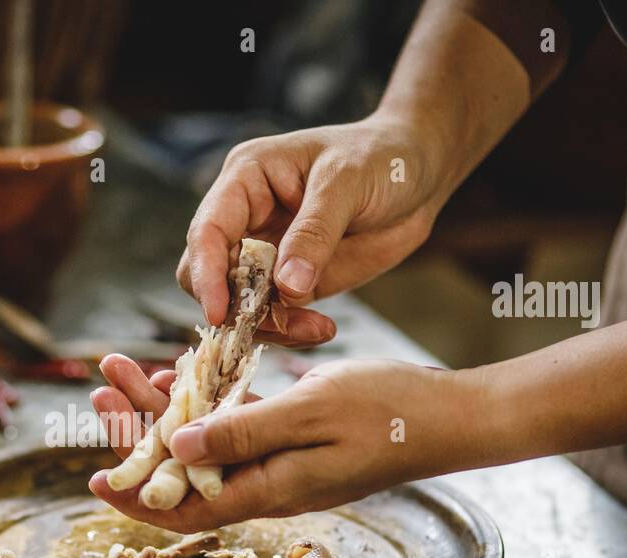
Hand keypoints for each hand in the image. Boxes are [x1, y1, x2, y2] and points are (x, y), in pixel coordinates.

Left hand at [89, 355, 489, 532]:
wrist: (447, 416)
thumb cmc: (387, 413)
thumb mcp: (309, 412)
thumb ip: (244, 431)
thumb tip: (178, 446)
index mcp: (267, 489)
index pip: (185, 507)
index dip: (136, 496)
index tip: (94, 479)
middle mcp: (265, 484)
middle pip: (184, 471)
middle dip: (135, 434)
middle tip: (99, 392)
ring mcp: (278, 463)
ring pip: (204, 445)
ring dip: (162, 410)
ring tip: (123, 373)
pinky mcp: (290, 440)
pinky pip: (234, 426)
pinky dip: (204, 401)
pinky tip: (181, 373)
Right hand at [178, 116, 443, 338]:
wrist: (420, 176)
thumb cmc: (381, 157)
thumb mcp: (348, 182)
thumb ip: (315, 233)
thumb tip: (286, 286)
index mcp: (246, 180)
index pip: (207, 231)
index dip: (206, 274)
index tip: (219, 313)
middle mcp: (246, 219)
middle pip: (209, 275)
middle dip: (235, 307)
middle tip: (277, 323)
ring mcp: (266, 254)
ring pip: (239, 304)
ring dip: (267, 326)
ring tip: (315, 329)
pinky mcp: (291, 282)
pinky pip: (274, 316)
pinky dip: (292, 331)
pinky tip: (322, 329)